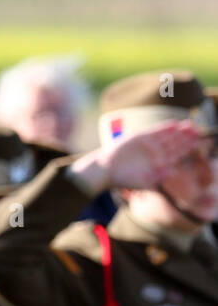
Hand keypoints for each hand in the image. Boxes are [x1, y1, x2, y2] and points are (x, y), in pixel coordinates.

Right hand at [69, 120, 201, 194]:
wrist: (106, 170)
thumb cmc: (125, 179)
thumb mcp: (145, 181)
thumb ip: (160, 177)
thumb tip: (174, 172)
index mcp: (161, 163)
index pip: (178, 154)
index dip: (189, 148)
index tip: (200, 143)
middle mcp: (157, 152)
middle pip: (175, 143)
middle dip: (187, 137)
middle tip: (199, 131)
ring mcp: (148, 144)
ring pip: (168, 136)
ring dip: (179, 131)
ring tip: (191, 126)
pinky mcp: (139, 137)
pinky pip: (154, 131)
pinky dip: (163, 128)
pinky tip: (174, 124)